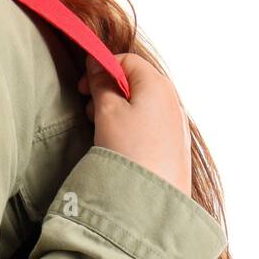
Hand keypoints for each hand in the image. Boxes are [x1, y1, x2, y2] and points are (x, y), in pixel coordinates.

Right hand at [78, 52, 192, 195]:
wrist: (153, 198)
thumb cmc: (130, 151)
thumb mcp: (107, 111)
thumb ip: (101, 83)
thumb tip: (97, 65)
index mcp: (157, 85)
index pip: (127, 60)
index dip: (101, 68)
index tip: (83, 86)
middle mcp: (172, 101)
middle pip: (135, 81)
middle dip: (108, 91)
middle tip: (90, 110)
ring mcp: (175, 124)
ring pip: (141, 104)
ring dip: (117, 110)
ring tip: (102, 130)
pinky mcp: (174, 146)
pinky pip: (149, 124)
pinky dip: (130, 126)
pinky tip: (119, 144)